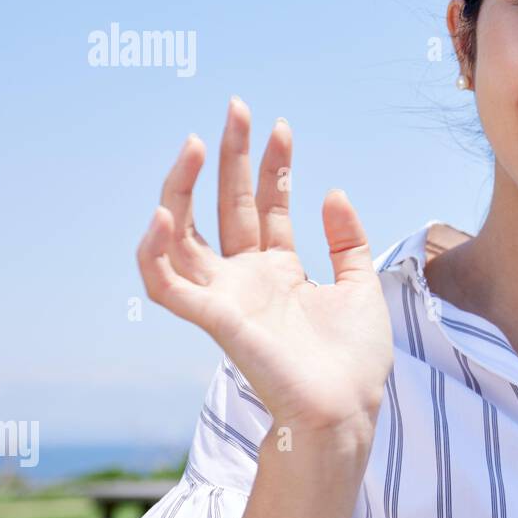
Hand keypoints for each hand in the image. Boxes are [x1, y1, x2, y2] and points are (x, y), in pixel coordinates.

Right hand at [136, 97, 394, 435]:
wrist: (347, 410)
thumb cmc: (354, 361)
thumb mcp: (361, 286)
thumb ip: (348, 240)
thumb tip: (333, 192)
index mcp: (280, 271)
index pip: (266, 206)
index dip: (272, 166)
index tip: (282, 125)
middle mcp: (247, 279)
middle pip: (227, 205)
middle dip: (230, 156)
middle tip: (235, 107)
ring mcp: (227, 297)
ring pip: (184, 235)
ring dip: (181, 188)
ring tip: (194, 143)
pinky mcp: (213, 319)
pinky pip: (166, 284)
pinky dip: (155, 252)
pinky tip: (164, 212)